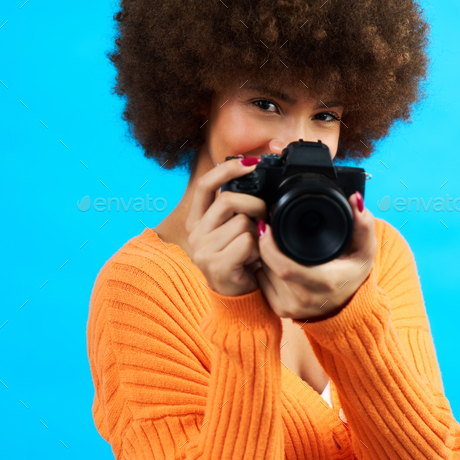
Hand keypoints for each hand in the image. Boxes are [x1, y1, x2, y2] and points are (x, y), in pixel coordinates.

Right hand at [185, 157, 267, 296]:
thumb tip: (252, 172)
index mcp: (196, 220)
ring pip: (241, 223)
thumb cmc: (240, 259)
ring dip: (257, 233)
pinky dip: (257, 250)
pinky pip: (246, 243)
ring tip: (255, 247)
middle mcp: (195, 234)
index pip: (204, 185)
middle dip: (254, 204)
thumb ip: (236, 206)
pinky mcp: (216, 267)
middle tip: (264, 215)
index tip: (250, 162)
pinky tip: (253, 260)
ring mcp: (203, 251)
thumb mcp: (234, 228)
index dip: (226, 170)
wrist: (238, 297)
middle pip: (227, 200)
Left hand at [252, 191, 376, 319]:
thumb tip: (355, 199)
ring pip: (264, 274)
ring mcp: (292, 308)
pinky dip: (264, 269)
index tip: (266, 225)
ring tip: (275, 245)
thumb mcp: (365, 248)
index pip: (285, 268)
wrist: (349, 303)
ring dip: (264, 256)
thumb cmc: (353, 272)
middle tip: (269, 229)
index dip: (269, 246)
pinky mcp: (281, 311)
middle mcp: (306, 300)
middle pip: (270, 266)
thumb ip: (363, 223)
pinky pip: (262, 283)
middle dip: (266, 246)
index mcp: (325, 283)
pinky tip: (275, 261)